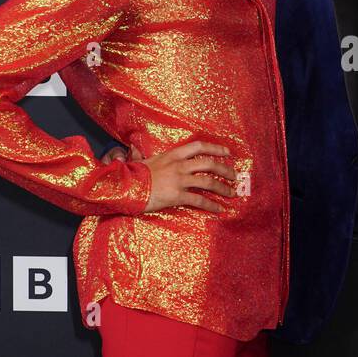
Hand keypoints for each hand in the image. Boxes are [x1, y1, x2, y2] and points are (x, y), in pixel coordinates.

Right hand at [104, 140, 236, 213]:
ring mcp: (179, 180)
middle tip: (235, 176)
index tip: (227, 153)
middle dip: (225, 169)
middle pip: (209, 163)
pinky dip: (212, 205)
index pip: (199, 147)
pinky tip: (219, 209)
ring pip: (208, 182)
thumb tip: (139, 150)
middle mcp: (179, 165)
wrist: (123, 187)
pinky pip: (199, 200)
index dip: (216, 148)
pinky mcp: (177, 196)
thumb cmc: (132, 175)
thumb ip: (153, 157)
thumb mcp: (144, 160)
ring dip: (223, 188)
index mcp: (172, 154)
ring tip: (232, 193)